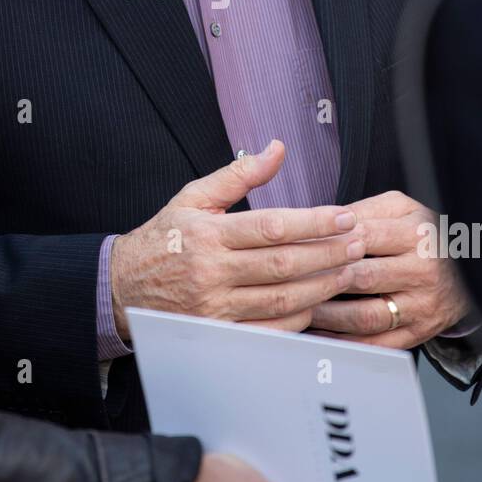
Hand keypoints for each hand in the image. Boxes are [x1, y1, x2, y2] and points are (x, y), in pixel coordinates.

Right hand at [110, 140, 361, 340]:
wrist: (122, 289)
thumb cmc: (163, 239)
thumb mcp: (192, 198)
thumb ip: (238, 174)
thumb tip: (276, 148)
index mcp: (208, 234)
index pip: (271, 227)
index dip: (314, 222)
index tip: (345, 215)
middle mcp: (211, 271)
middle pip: (283, 264)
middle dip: (328, 253)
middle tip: (359, 242)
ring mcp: (215, 307)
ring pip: (281, 299)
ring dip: (321, 286)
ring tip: (349, 269)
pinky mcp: (219, 333)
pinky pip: (269, 330)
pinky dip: (298, 318)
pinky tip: (319, 302)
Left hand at [309, 191, 467, 347]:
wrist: (472, 267)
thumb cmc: (427, 233)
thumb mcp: (402, 208)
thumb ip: (364, 209)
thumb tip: (323, 219)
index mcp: (416, 235)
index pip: (365, 237)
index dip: (328, 243)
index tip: (298, 247)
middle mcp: (422, 271)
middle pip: (363, 278)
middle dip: (322, 281)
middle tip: (290, 282)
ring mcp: (421, 306)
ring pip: (367, 316)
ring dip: (329, 316)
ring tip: (301, 309)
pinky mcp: (419, 332)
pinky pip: (378, 344)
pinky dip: (346, 343)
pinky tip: (321, 336)